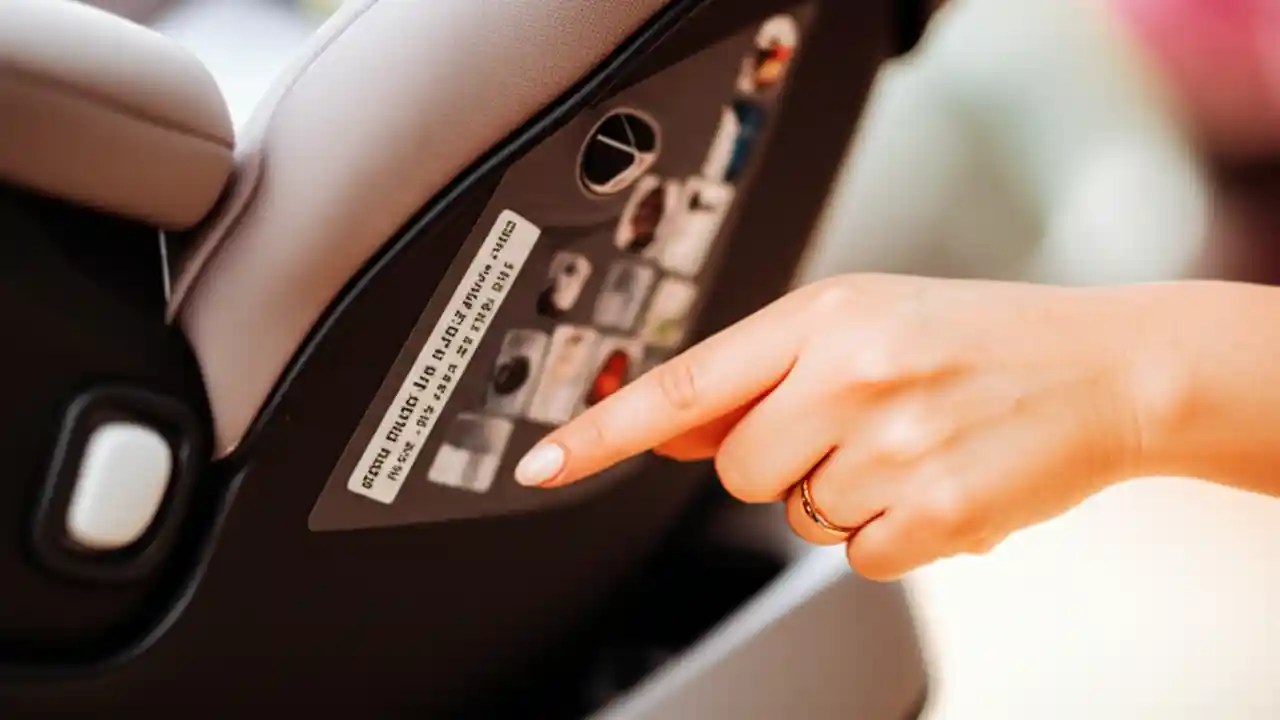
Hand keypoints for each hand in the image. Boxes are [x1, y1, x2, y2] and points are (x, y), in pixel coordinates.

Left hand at [515, 274, 1148, 579]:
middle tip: (853, 427)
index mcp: (822, 315)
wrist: (1102, 370)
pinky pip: (854, 555)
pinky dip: (886, 533)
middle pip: (734, 469)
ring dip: (838, 495)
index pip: (685, 382)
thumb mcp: (864, 320)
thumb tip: (672, 428)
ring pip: (794, 515)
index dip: (602, 431)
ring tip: (908, 444)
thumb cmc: (976, 339)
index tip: (539, 462)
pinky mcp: (930, 514)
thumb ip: (762, 374)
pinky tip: (933, 481)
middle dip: (779, 462)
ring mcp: (889, 446)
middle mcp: (849, 374)